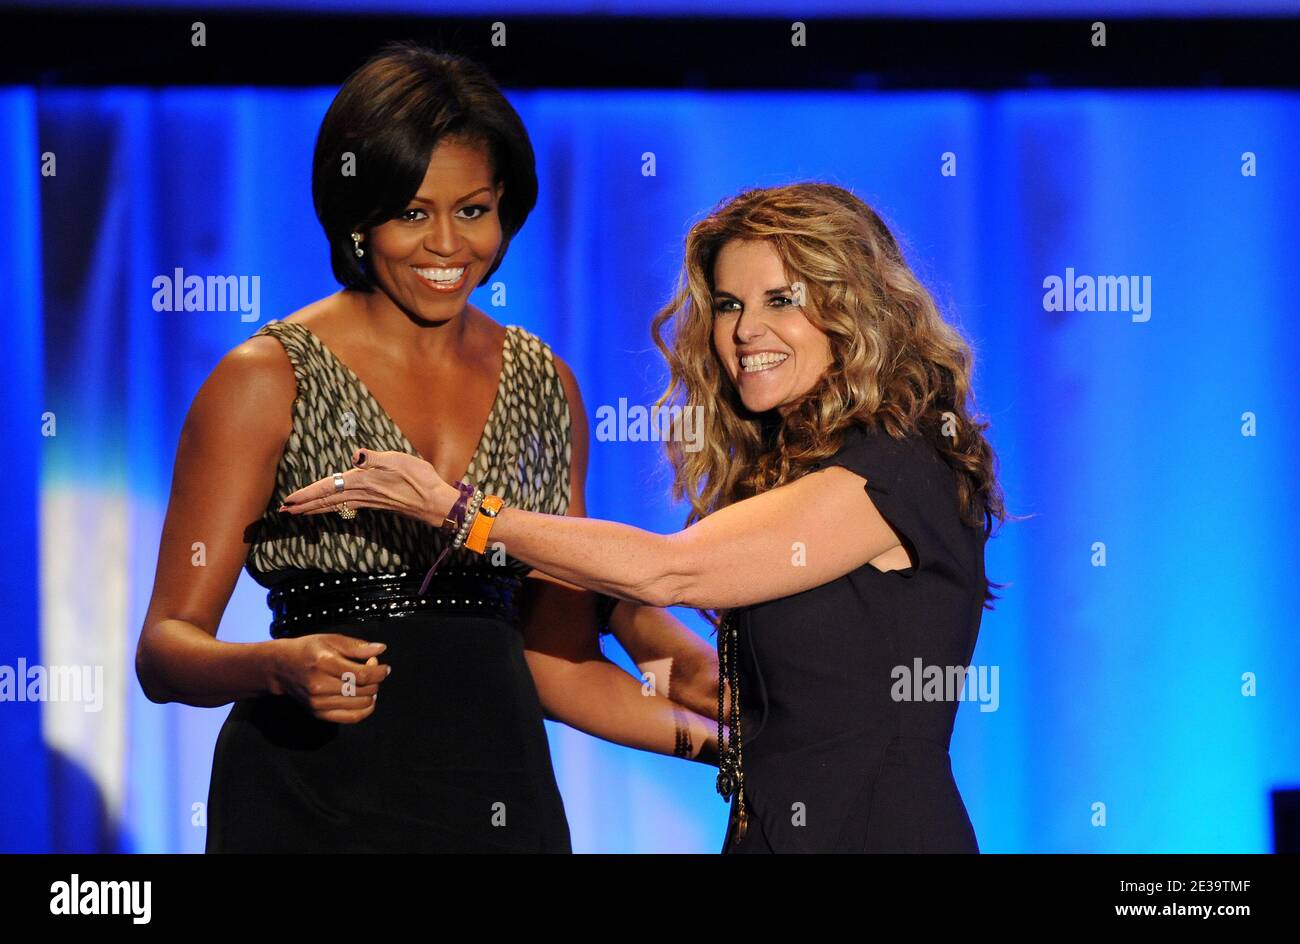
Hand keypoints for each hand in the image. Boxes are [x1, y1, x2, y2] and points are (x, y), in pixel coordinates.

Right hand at [269, 633, 390, 723]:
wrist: (281, 667)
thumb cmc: (308, 650)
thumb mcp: (331, 640)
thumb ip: (357, 646)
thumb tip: (381, 649)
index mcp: (325, 664)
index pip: (362, 675)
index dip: (379, 672)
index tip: (385, 667)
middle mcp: (321, 686)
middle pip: (363, 690)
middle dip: (376, 681)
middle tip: (373, 671)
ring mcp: (319, 702)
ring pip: (361, 704)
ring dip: (372, 694)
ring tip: (368, 683)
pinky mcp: (319, 713)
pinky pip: (351, 718)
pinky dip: (365, 709)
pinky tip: (366, 699)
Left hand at [278, 448, 453, 527]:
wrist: (434, 502)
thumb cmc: (419, 479)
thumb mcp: (398, 460)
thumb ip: (375, 458)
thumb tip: (357, 454)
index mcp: (362, 481)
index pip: (327, 487)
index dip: (306, 494)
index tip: (288, 501)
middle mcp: (362, 493)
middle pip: (326, 501)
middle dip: (304, 506)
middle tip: (284, 511)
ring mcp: (368, 501)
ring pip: (334, 506)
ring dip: (315, 509)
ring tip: (299, 512)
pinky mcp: (376, 504)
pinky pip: (345, 507)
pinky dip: (332, 508)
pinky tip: (331, 509)